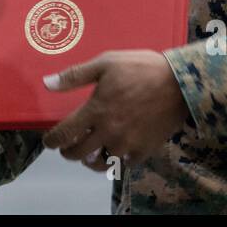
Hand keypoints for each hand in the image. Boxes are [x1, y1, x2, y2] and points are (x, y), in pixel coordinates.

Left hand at [42, 50, 188, 171]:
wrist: (180, 82)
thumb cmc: (141, 68)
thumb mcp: (105, 63)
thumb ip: (74, 76)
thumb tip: (47, 83)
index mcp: (96, 110)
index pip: (64, 134)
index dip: (52, 141)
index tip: (49, 141)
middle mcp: (108, 132)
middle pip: (78, 154)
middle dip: (68, 152)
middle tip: (67, 146)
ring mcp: (127, 144)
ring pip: (100, 163)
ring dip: (90, 159)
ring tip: (90, 151)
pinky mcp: (144, 150)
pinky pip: (125, 164)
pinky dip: (117, 160)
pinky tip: (116, 150)